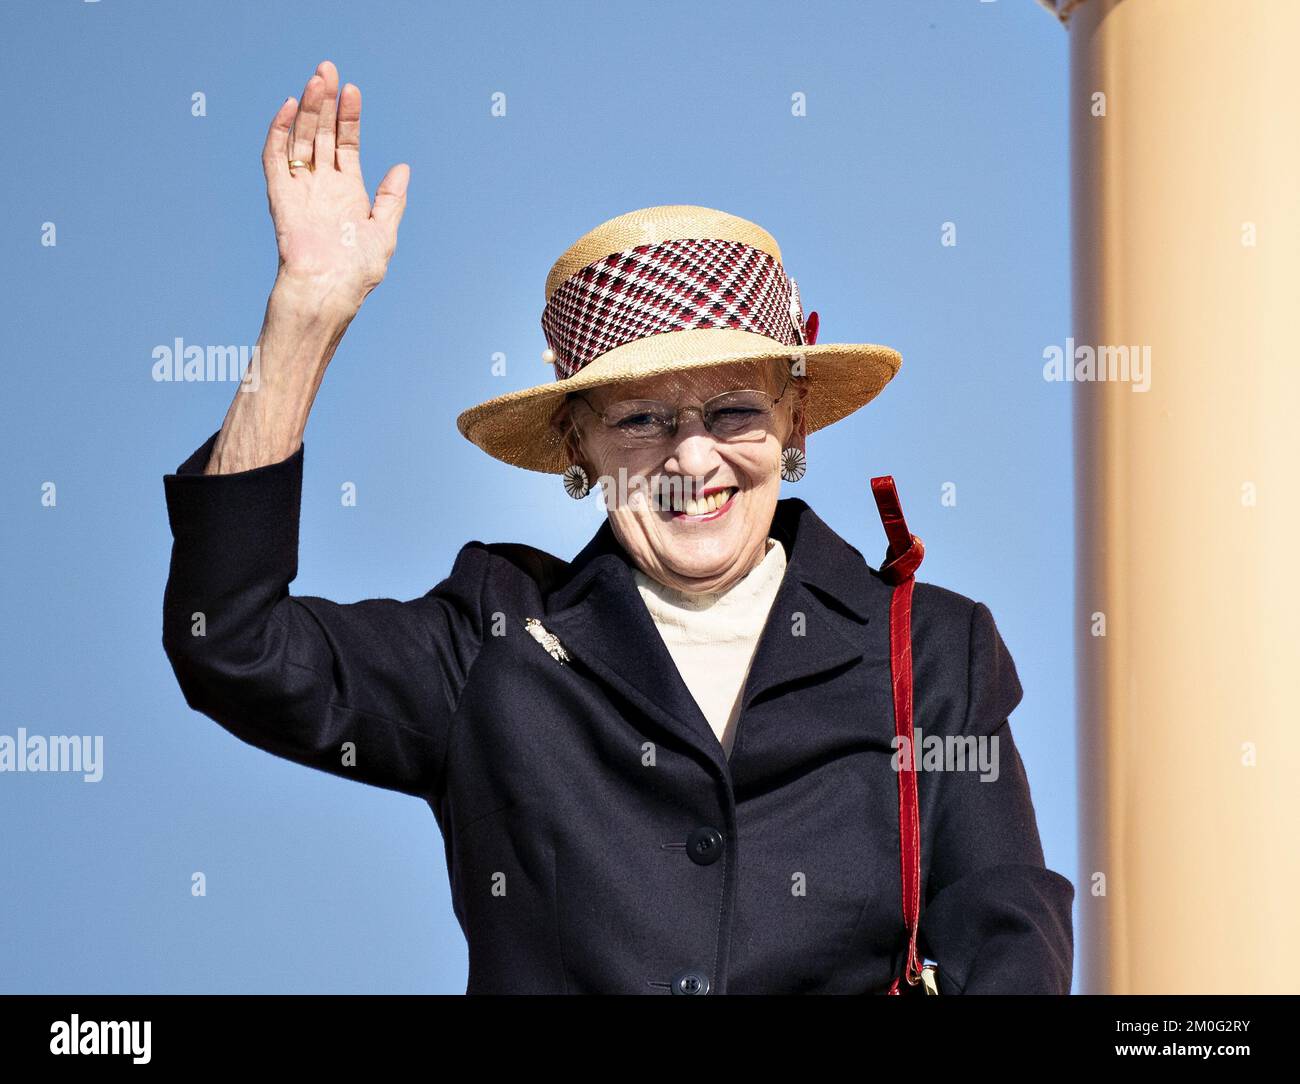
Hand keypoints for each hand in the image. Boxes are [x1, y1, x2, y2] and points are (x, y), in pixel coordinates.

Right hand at [262, 60, 408, 314]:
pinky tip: (290, 106)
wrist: (329, 292)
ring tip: (317, 80)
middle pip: (321, 134)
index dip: (349, 117)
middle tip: (328, 69)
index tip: (353, 90)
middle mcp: (322, 186)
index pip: (345, 144)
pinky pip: (275, 158)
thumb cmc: (357, 272)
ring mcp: (300, 189)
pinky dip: (280, 131)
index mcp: (347, 192)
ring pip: (301, 138)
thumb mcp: (384, 233)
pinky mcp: (280, 196)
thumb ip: (391, 200)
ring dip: (307, 108)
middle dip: (325, 102)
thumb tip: (402, 168)